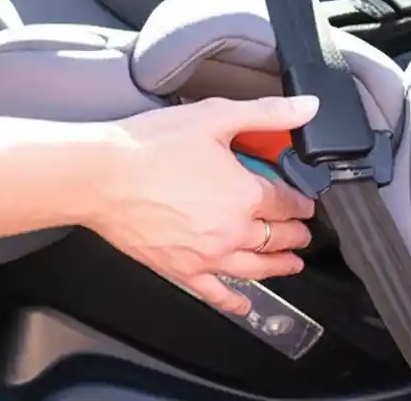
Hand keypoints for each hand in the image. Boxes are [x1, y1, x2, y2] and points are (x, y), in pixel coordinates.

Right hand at [87, 96, 319, 314]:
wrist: (101, 177)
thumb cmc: (151, 146)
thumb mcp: (214, 116)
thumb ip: (267, 113)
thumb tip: (308, 107)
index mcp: (245, 194)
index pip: (286, 202)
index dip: (300, 202)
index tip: (303, 202)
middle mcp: (233, 231)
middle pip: (277, 237)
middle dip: (295, 234)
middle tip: (302, 232)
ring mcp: (208, 256)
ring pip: (256, 268)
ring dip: (279, 266)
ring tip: (291, 265)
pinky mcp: (181, 270)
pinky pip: (217, 293)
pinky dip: (235, 302)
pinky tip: (244, 304)